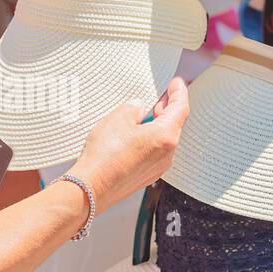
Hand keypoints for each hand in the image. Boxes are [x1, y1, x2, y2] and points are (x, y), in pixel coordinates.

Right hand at [69, 76, 189, 212]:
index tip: (176, 84)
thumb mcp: (118, 118)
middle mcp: (167, 154)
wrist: (91, 188)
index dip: (179, 93)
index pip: (181, 108)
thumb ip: (133, 108)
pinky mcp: (147, 176)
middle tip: (158, 97)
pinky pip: (154, 153)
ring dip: (155, 126)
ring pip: (163, 140)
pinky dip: (148, 141)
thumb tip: (138, 108)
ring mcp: (158, 167)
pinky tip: (133, 137)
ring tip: (140, 117)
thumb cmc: (105, 156)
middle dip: (166, 109)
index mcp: (165, 136)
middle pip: (173, 125)